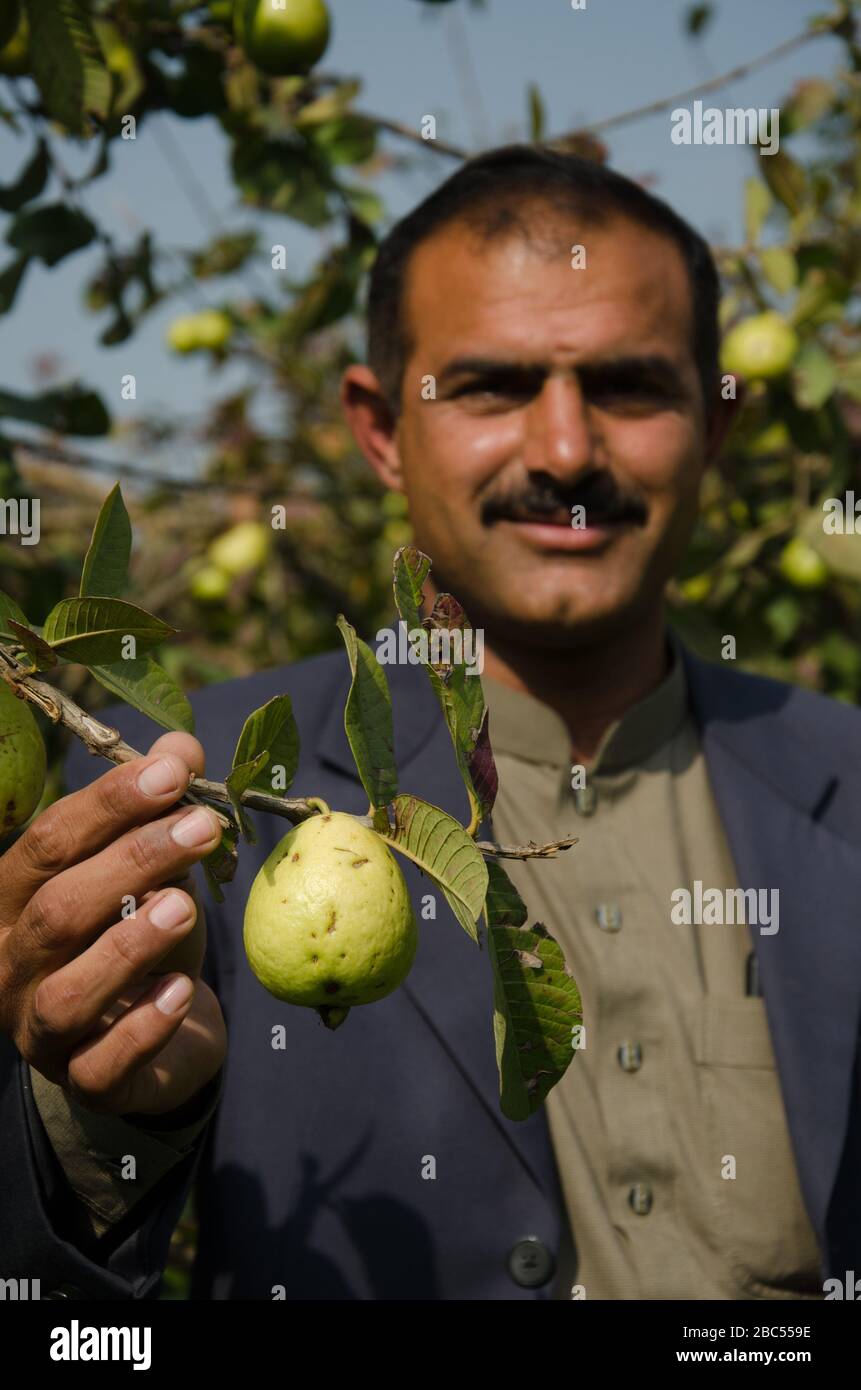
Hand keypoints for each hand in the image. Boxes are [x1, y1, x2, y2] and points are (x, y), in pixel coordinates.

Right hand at [0, 732, 226, 1117]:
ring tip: (185, 905)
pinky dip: (143, 1027)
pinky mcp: (85, 1082)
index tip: (173, 772)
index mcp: (14, 900)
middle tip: (202, 827)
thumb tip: (180, 744)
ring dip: (127, 946)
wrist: (159, 1042)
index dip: (109, 804)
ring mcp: (40, 1031)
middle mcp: (12, 966)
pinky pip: (103, 1063)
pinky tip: (181, 990)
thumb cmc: (143, 939)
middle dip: (130, 861)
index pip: (49, 843)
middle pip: (56, 911)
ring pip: (66, 994)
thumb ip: (162, 809)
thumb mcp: (153, 870)